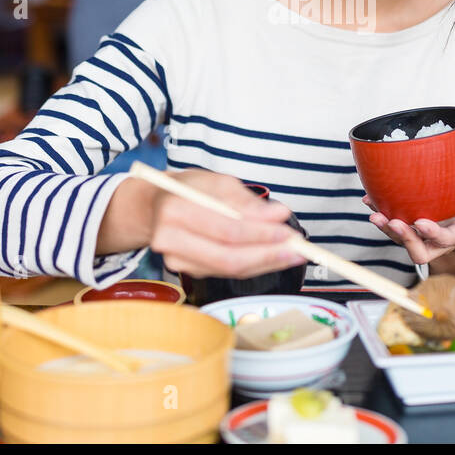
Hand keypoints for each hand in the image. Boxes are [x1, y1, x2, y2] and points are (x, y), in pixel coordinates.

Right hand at [143, 169, 306, 277]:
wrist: (156, 205)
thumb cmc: (189, 189)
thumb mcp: (218, 182)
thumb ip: (247, 201)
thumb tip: (278, 214)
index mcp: (176, 209)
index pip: (227, 230)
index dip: (261, 235)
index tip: (288, 232)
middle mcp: (170, 240)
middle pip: (228, 257)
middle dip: (268, 256)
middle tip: (298, 251)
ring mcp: (176, 260)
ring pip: (228, 270)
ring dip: (265, 264)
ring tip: (291, 254)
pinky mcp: (186, 271)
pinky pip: (225, 272)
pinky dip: (252, 266)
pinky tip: (270, 258)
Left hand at [363, 167, 454, 271]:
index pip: (447, 239)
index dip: (433, 234)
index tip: (420, 223)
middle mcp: (439, 242)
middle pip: (420, 251)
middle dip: (405, 238)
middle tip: (393, 222)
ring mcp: (422, 239)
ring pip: (402, 242)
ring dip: (387, 229)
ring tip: (375, 214)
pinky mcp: (408, 232)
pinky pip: (393, 229)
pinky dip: (381, 216)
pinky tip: (370, 200)